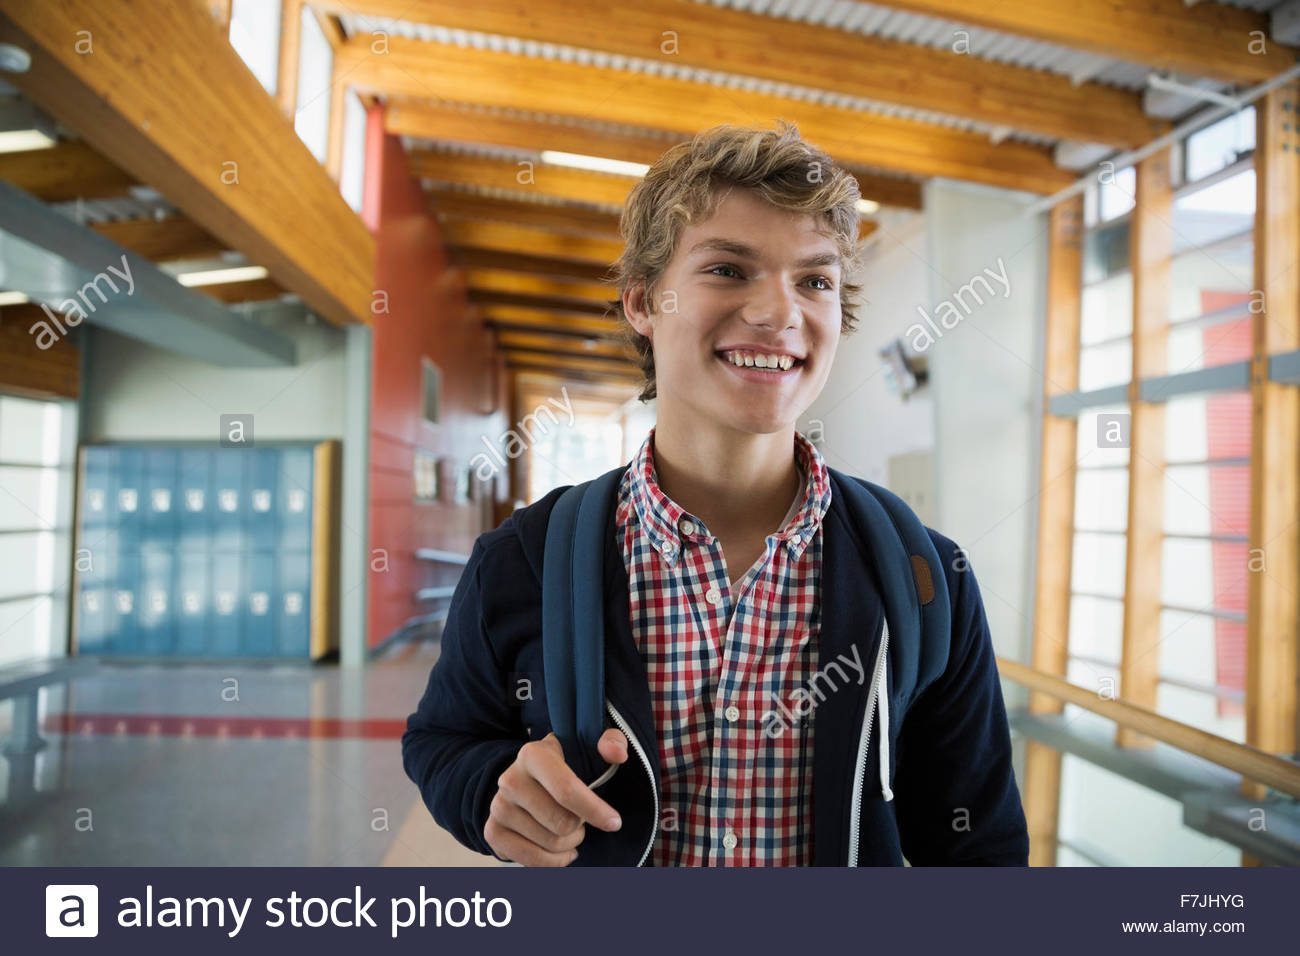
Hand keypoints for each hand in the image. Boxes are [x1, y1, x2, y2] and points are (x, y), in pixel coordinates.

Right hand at [485, 728, 627, 865]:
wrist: (529, 780)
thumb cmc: (567, 765)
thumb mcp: (589, 746)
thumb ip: (612, 742)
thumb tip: (617, 753)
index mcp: (533, 755)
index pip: (566, 790)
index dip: (594, 810)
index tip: (614, 822)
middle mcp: (510, 780)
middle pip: (561, 823)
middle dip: (581, 826)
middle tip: (581, 819)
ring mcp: (499, 807)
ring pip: (550, 844)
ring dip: (570, 843)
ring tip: (569, 829)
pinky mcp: (493, 832)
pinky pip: (532, 861)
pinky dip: (554, 861)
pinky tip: (560, 849)